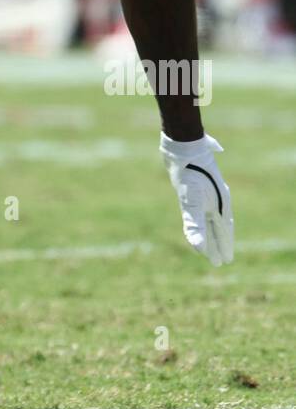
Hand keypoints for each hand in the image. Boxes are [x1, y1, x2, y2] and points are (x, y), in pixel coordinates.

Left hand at [160, 132, 233, 265]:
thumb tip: (199, 250)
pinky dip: (202, 219)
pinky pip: (203, 208)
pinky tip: (199, 218)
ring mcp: (208, 193)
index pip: (223, 232)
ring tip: (209, 244)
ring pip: (211, 219)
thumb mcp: (191, 202)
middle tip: (219, 261)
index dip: (224, 247)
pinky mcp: (197, 186)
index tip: (225, 261)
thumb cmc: (190, 174)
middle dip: (218, 244)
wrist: (183, 147)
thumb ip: (195, 225)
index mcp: (220, 206)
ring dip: (210, 233)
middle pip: (219, 228)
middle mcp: (217, 200)